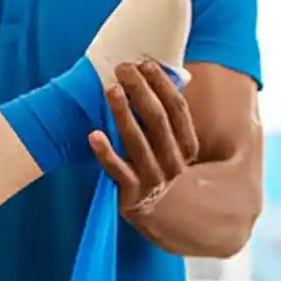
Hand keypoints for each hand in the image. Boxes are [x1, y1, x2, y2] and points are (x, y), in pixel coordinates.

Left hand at [89, 61, 199, 216]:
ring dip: (124, 114)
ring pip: (138, 143)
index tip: (146, 64)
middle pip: (158, 122)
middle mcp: (174, 163)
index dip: (163, 86)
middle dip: (141, 92)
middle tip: (123, 68)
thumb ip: (166, 120)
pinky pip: (117, 171)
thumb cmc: (158, 170)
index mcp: (186, 148)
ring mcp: (153, 179)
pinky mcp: (131, 194)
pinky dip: (105, 153)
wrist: (157, 216)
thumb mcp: (170, 148)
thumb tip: (161, 77)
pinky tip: (93, 135)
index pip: (178, 111)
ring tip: (111, 90)